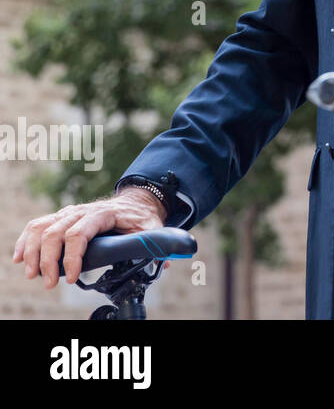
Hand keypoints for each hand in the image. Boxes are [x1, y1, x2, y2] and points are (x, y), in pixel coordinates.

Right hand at [12, 188, 166, 287]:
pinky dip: (25, 241)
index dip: (72, 257)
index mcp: (103, 214)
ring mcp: (69, 213)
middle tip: (50, 283)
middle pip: (55, 233)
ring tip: (32, 274)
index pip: (79, 233)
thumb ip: (154, 243)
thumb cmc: (141, 217)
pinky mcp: (61, 218)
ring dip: (32, 252)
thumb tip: (162, 263)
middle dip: (48, 260)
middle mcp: (81, 211)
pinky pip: (37, 225)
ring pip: (42, 228)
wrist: (136, 201)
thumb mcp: (152, 228)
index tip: (71, 278)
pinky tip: (18, 257)